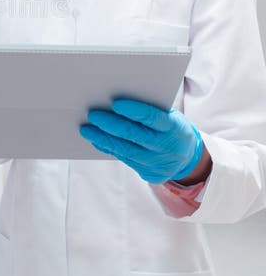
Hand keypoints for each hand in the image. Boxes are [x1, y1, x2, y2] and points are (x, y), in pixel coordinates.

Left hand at [80, 98, 204, 184]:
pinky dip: (109, 148)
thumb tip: (116, 100)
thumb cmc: (172, 127)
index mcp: (174, 127)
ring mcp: (158, 163)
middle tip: (93, 115)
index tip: (115, 103)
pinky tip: (97, 140)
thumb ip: (151, 109)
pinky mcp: (150, 174)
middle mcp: (166, 147)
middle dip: (111, 124)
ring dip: (103, 138)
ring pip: (126, 150)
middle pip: (134, 135)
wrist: (189, 157)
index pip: (152, 117)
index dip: (134, 110)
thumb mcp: (170, 116)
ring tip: (86, 129)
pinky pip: (125, 160)